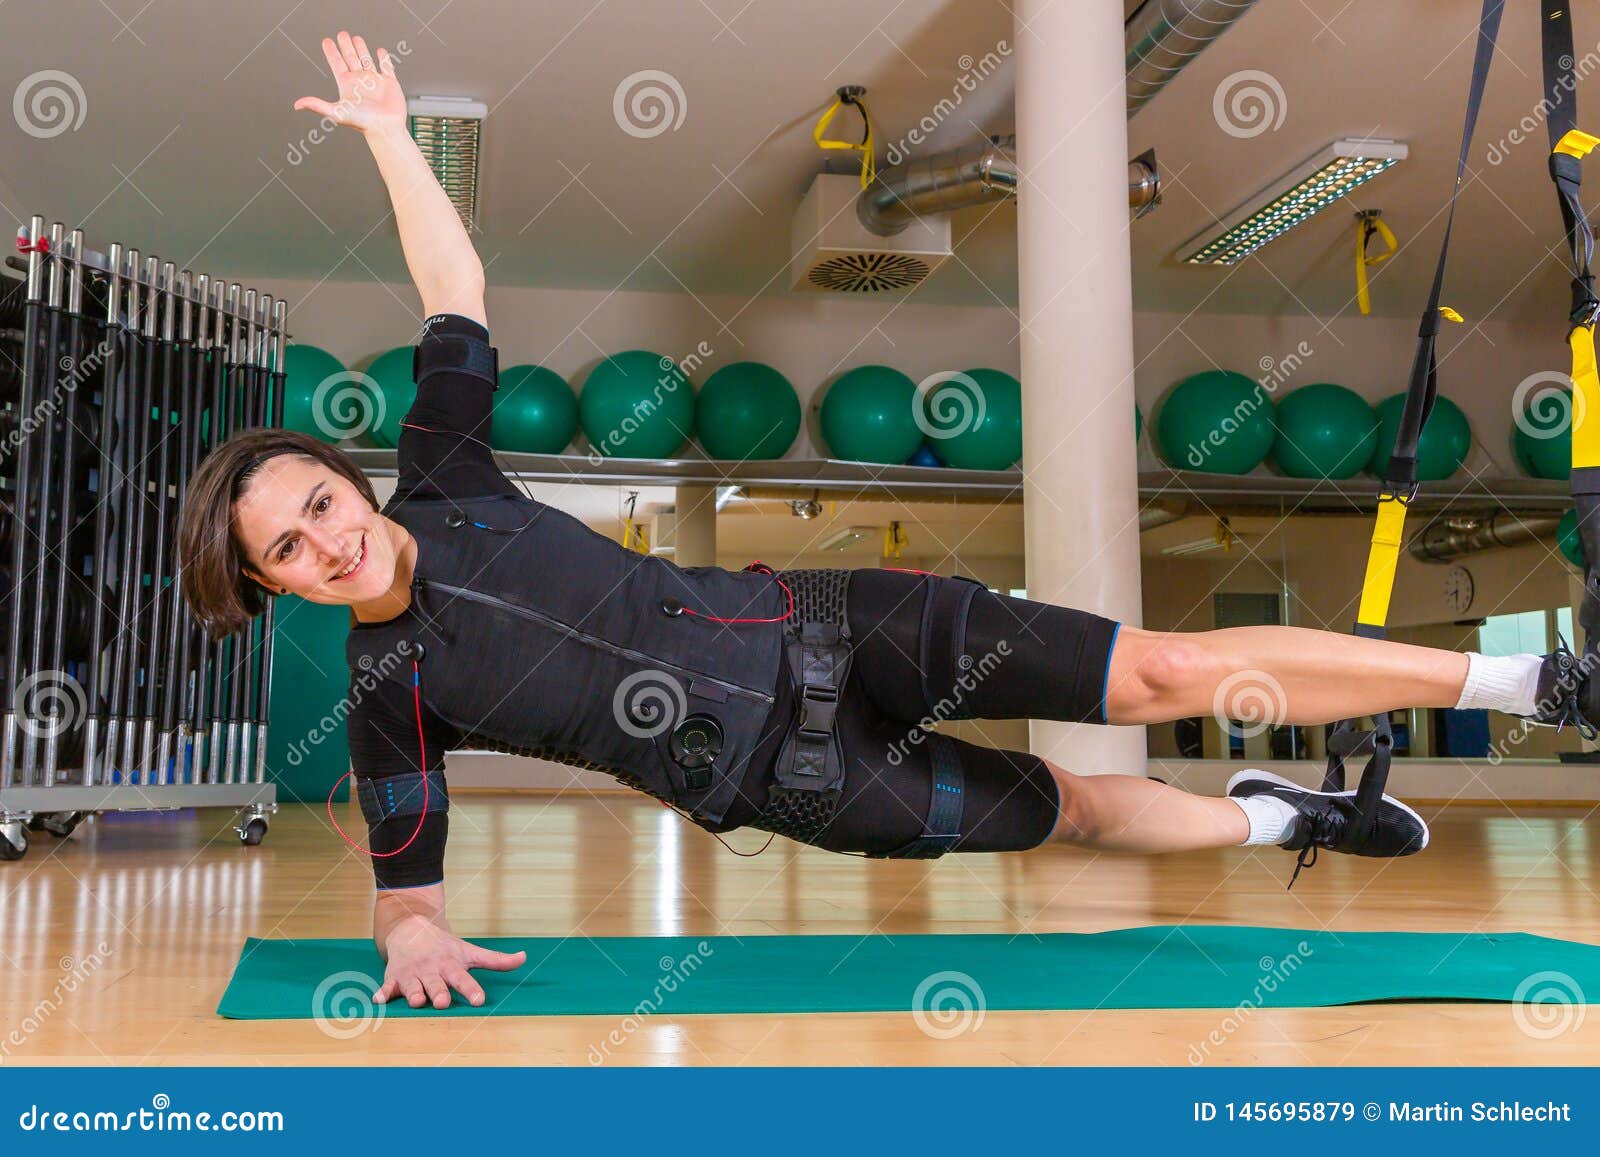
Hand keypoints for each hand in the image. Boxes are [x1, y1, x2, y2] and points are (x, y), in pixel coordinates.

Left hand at [293, 30, 406, 134]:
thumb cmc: (363, 122)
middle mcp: (360, 81)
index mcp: (347, 84)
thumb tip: (297, 104)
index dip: (331, 52)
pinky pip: (386, 67)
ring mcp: (375, 81)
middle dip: (346, 45)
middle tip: (342, 34)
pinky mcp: (390, 83)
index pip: (337, 63)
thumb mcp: (336, 112)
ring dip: (361, 49)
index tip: (327, 41)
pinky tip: (380, 52)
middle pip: (350, 58)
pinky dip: (384, 59)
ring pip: (366, 60)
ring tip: (357, 38)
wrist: (385, 128)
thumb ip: (317, 105)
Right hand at [374, 913, 526, 1008]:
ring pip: (413, 987)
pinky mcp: (394, 976)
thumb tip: (524, 957)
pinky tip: (379, 998)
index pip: (463, 979)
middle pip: (437, 985)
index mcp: (451, 965)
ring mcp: (413, 974)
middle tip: (444, 1001)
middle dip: (440, 993)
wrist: (412, 928)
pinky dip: (383, 992)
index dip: (471, 989)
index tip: (479, 1000)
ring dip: (414, 994)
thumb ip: (496, 960)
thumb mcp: (470, 951)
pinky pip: (387, 985)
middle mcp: (432, 970)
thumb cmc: (445, 946)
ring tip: (417, 1000)